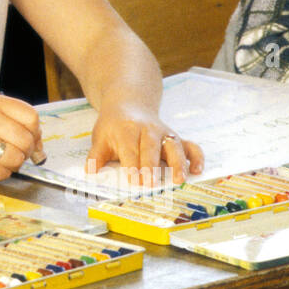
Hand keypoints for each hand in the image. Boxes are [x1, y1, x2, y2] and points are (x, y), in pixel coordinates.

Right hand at [0, 94, 42, 180]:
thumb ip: (12, 123)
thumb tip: (39, 147)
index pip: (31, 117)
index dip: (35, 133)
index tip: (29, 141)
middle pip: (26, 139)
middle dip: (24, 152)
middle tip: (10, 154)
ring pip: (17, 157)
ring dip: (12, 164)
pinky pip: (2, 173)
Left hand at [86, 104, 203, 185]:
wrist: (129, 104)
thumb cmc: (113, 126)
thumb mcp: (100, 137)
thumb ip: (96, 155)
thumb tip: (90, 171)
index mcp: (127, 130)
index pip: (130, 149)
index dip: (132, 165)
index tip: (134, 181)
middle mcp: (148, 130)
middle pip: (151, 147)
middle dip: (152, 165)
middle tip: (152, 184)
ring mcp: (164, 133)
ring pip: (173, 146)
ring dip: (178, 163)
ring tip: (179, 180)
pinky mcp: (175, 138)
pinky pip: (190, 145)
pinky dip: (196, 156)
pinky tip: (197, 170)